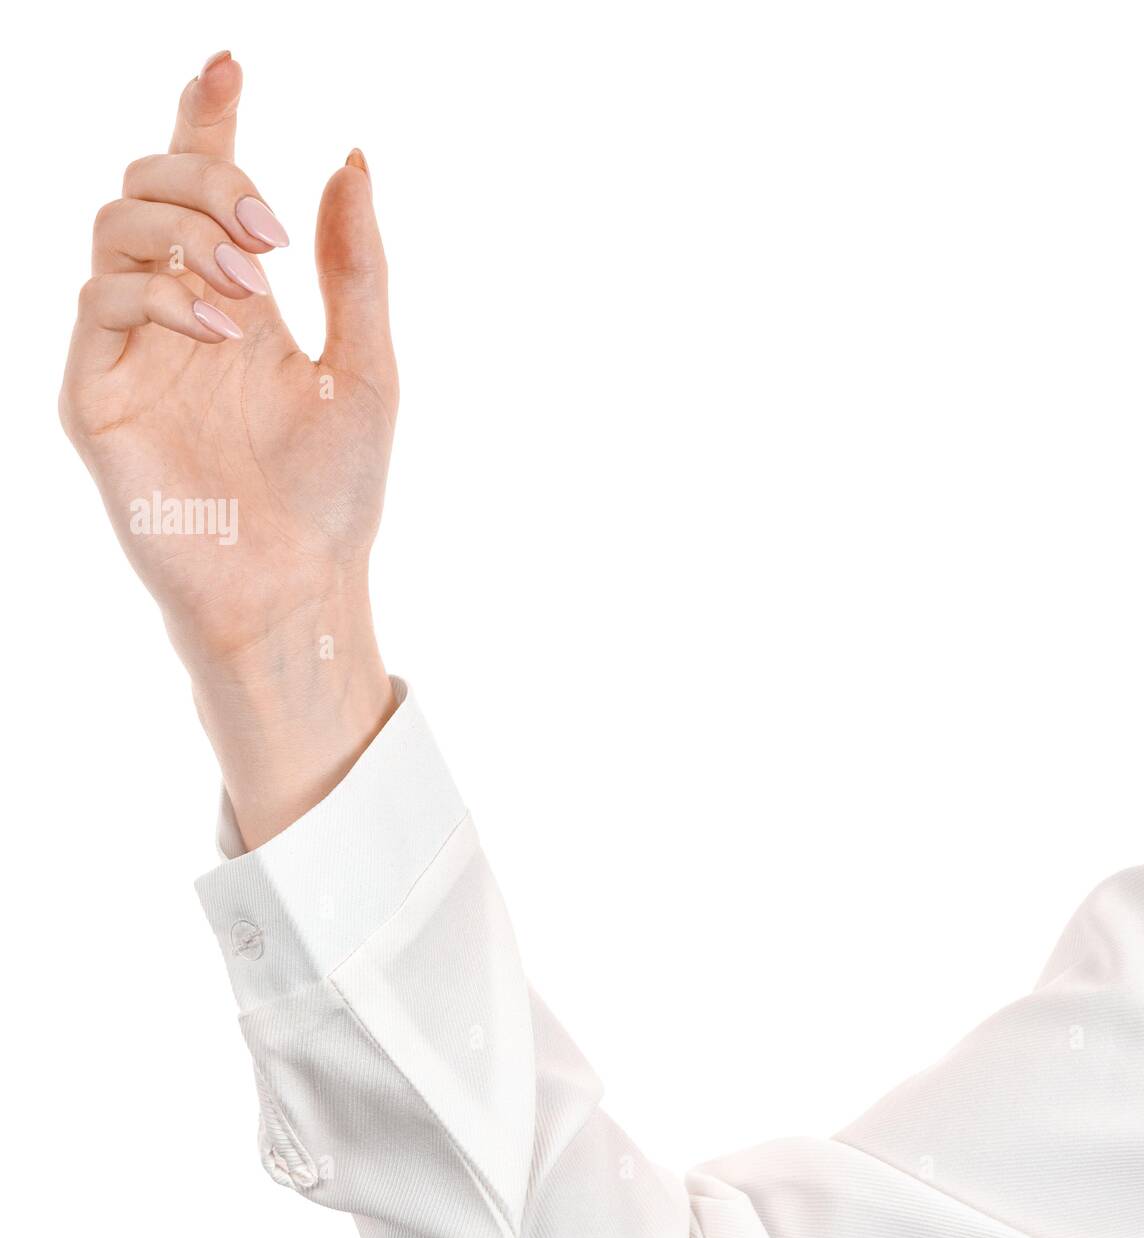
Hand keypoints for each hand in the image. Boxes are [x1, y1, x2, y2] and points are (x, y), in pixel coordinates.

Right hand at [60, 53, 398, 848]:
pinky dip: (158, 293)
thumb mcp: (368, 366)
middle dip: (204, 174)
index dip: (208, 117)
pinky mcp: (94, 400)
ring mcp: (131, 356)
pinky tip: (221, 327)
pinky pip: (97, 305)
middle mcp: (180, 317)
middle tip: (265, 230)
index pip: (207, 189)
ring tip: (249, 284)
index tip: (230, 64)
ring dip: (183, 229)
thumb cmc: (336, 491)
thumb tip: (349, 156)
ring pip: (113, 229)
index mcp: (241, 305)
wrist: (300, 585)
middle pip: (150, 186)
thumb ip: (354, 267)